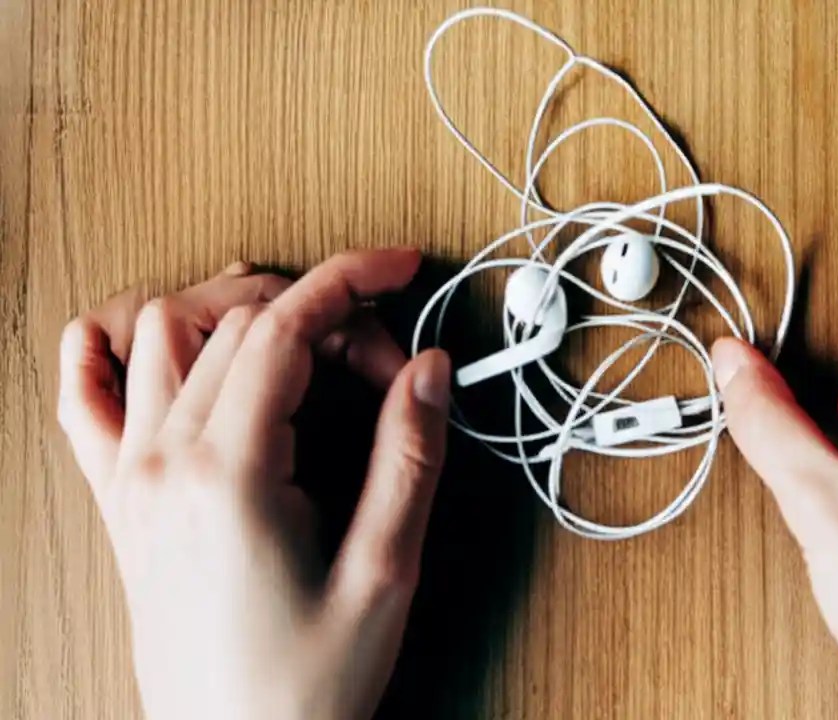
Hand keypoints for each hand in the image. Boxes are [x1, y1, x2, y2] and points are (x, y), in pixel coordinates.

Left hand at [57, 252, 450, 719]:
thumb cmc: (302, 685)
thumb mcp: (383, 572)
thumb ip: (409, 457)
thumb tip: (428, 369)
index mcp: (229, 474)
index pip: (283, 328)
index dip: (347, 281)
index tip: (393, 269)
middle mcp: (164, 463)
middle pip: (237, 325)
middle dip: (321, 317)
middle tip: (384, 366)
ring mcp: (131, 479)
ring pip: (160, 334)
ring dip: (234, 314)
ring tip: (298, 345)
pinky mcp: (120, 503)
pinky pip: (85, 396)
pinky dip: (111, 349)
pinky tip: (154, 345)